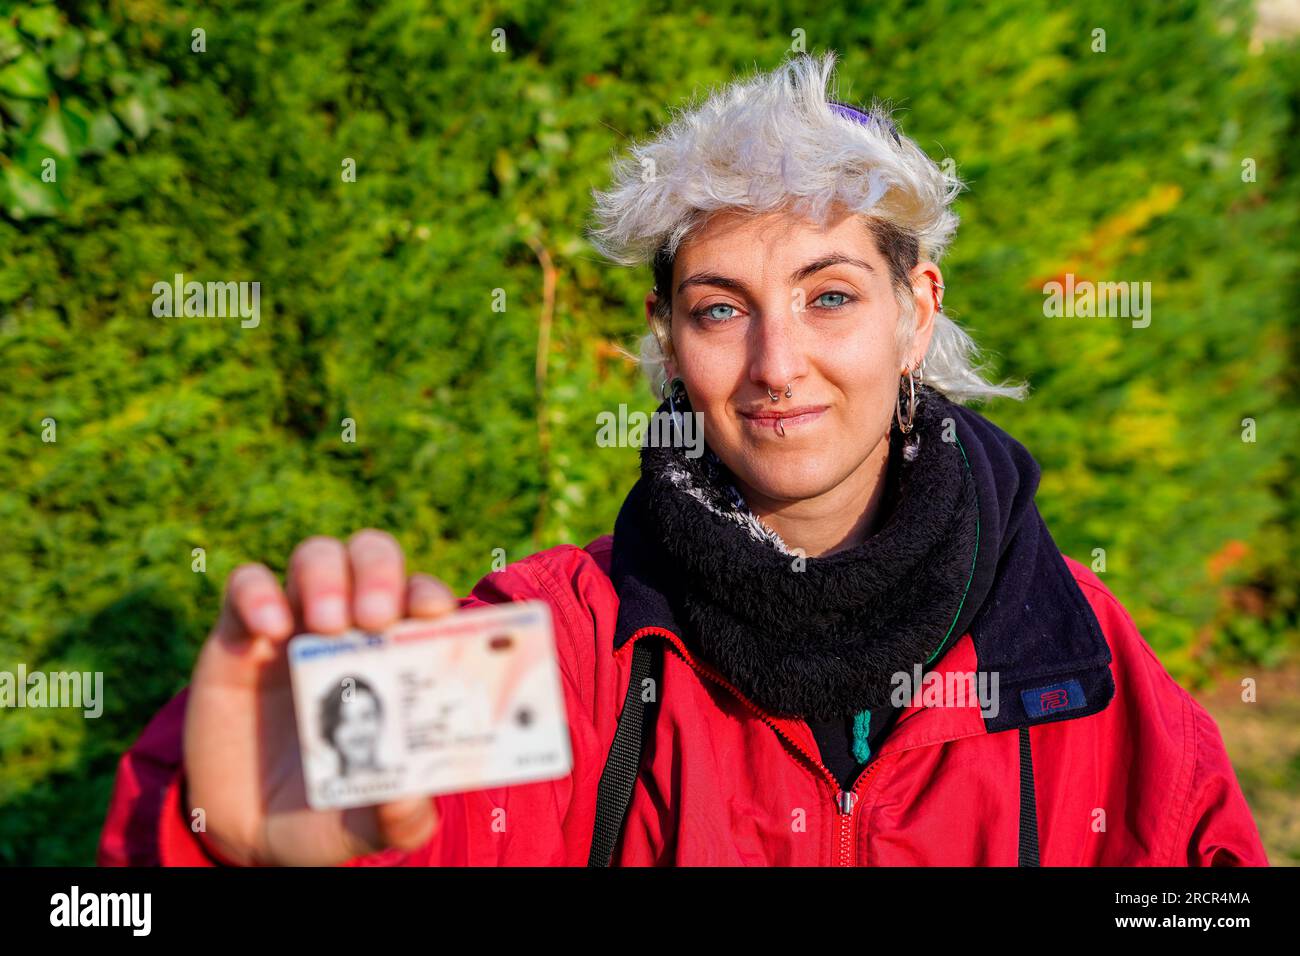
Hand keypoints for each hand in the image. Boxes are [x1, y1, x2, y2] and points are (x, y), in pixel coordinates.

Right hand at [183, 530, 457, 865]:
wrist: (247, 832)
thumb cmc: (328, 811)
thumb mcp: (370, 824)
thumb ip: (402, 818)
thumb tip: (412, 798)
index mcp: (398, 656)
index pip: (424, 598)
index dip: (431, 594)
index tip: (435, 613)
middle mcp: (352, 627)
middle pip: (373, 556)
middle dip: (381, 573)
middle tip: (375, 616)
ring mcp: (296, 624)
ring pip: (318, 555)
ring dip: (326, 575)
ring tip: (327, 623)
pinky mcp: (238, 635)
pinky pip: (245, 583)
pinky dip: (258, 592)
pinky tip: (270, 629)